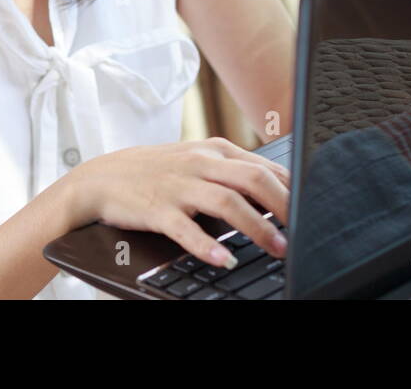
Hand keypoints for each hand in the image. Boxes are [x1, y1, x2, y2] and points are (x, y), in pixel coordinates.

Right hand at [65, 137, 290, 267]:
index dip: (290, 188)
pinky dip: (209, 246)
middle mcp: (201, 164)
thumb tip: (275, 185)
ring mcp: (180, 186)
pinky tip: (225, 258)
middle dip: (283, 206)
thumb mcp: (196, 159)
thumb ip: (232, 169)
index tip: (309, 207)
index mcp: (214, 150)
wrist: (101, 178)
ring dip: (258, 228)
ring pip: (229, 203)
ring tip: (277, 248)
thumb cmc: (155, 170)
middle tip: (302, 229)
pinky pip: (188, 229)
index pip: (263, 165)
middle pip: (254, 180)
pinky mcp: (159, 210)